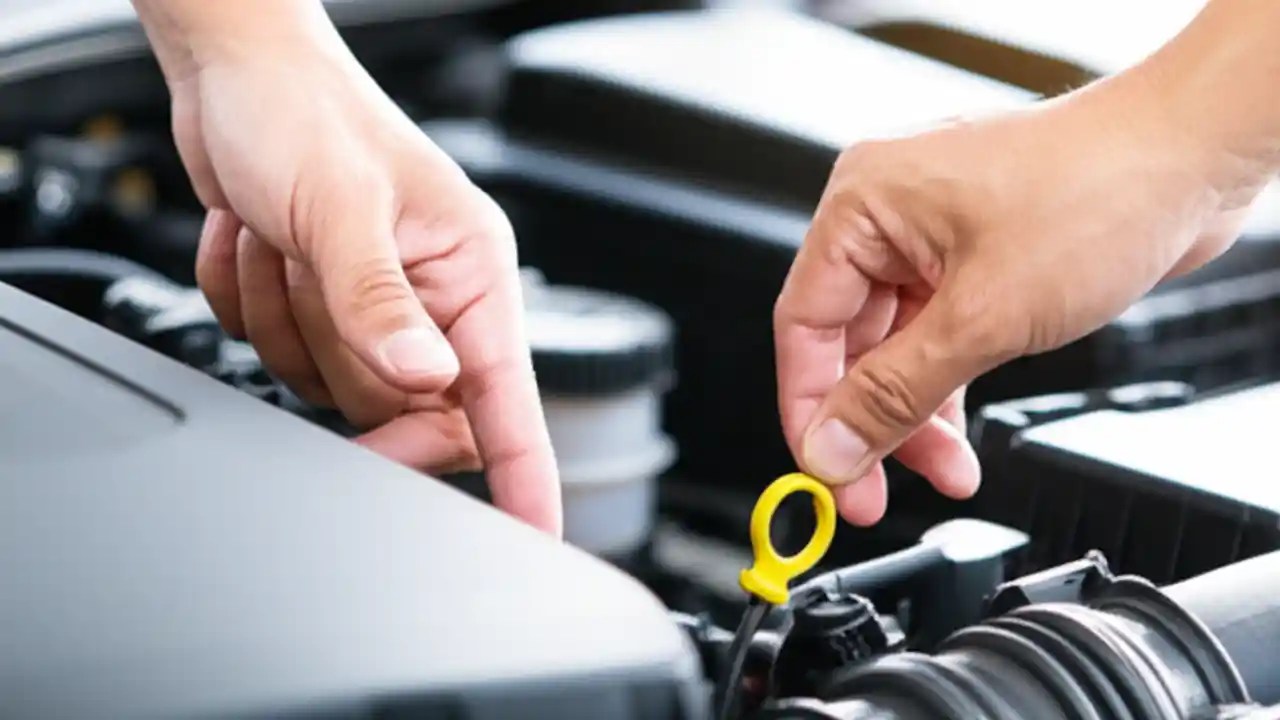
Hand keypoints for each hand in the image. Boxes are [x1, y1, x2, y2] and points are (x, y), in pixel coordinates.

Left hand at [168, 28, 559, 532]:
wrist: (233, 71)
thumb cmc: (306, 111)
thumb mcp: (339, 207)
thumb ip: (380, 303)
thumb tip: (424, 382)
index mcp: (471, 269)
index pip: (510, 392)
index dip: (527, 468)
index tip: (539, 530)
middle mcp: (434, 295)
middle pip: (406, 407)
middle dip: (342, 357)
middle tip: (313, 288)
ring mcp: (377, 305)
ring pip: (334, 388)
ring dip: (288, 319)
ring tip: (280, 241)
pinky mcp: (323, 306)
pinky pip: (279, 358)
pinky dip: (252, 305)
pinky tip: (259, 241)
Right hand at [774, 66, 1265, 525]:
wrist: (1196, 155)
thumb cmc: (1101, 190)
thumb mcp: (982, 317)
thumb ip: (895, 393)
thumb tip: (833, 446)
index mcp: (863, 205)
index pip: (804, 325)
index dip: (810, 409)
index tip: (828, 473)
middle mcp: (888, 216)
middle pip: (850, 343)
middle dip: (874, 422)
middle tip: (877, 490)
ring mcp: (932, 236)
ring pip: (896, 348)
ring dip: (918, 414)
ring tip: (947, 470)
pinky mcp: (974, 256)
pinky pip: (938, 334)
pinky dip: (949, 386)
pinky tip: (962, 435)